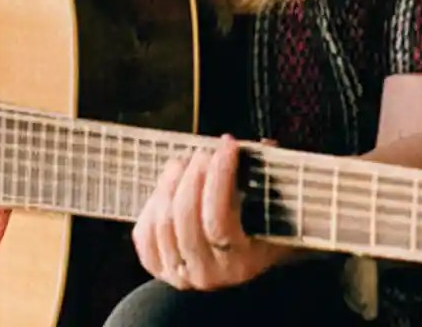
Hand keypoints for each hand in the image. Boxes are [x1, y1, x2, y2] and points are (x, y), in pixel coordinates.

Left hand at [132, 135, 293, 290]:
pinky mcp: (158, 268)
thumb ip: (269, 180)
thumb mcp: (277, 212)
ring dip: (171, 184)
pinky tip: (168, 185)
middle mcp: (208, 274)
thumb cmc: (264, 230)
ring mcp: (180, 274)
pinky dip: (153, 204)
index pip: (218, 219)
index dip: (220, 176)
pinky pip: (144, 233)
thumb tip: (264, 146)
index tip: (228, 146)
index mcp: (242, 262)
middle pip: (186, 217)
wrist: (246, 262)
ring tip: (184, 161)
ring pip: (163, 222)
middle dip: (193, 175)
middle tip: (204, 151)